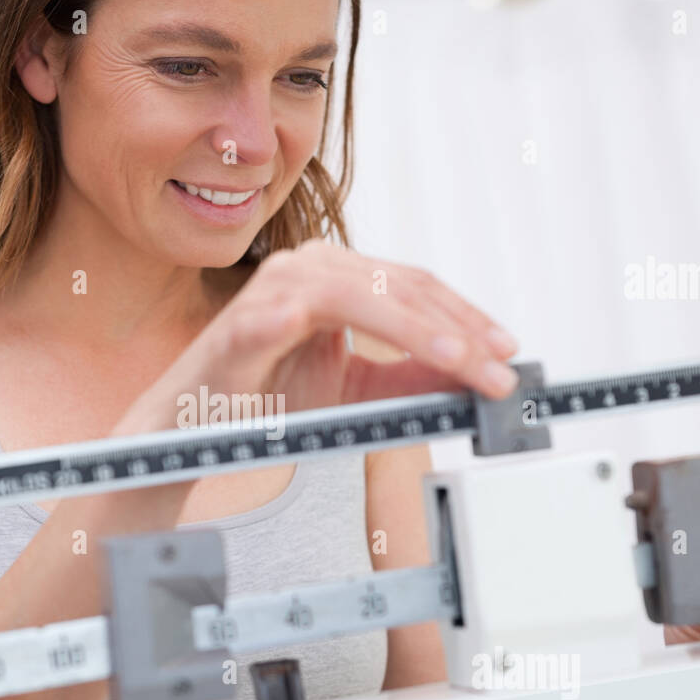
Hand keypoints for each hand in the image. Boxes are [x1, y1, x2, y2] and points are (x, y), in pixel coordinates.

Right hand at [114, 239, 520, 433]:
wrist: (192, 432)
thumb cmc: (264, 399)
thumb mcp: (354, 390)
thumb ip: (408, 378)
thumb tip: (473, 375)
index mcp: (332, 277)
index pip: (414, 286)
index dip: (466, 316)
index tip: (506, 351)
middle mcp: (306, 268)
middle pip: (403, 285)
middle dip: (461, 327)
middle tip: (501, 367)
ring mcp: (276, 287)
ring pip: (370, 293)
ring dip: (427, 329)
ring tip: (467, 362)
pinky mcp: (249, 319)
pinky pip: (314, 315)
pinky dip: (365, 331)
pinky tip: (408, 351)